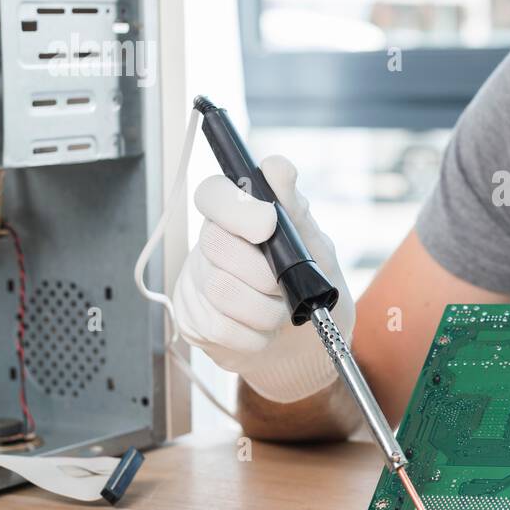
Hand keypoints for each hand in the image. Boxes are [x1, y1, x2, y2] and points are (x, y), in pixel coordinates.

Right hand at [171, 154, 355, 402]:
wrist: (311, 342)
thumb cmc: (312, 285)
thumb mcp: (314, 245)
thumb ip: (294, 209)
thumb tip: (278, 167)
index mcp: (237, 217)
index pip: (212, 193)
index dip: (235, 207)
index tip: (268, 223)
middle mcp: (210, 243)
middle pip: (216, 245)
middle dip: (263, 272)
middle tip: (286, 285)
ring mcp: (196, 282)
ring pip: (221, 290)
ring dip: (265, 309)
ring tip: (281, 311)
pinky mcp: (195, 321)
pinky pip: (219, 327)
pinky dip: (255, 335)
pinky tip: (263, 331)